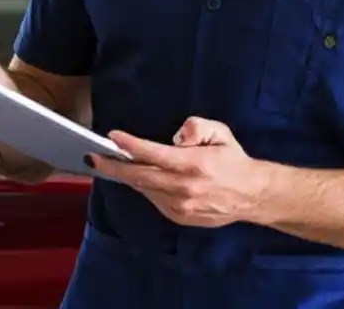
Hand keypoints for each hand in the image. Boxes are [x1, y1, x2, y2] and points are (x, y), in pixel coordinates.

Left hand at [87, 117, 270, 228]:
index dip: (131, 145)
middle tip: (92, 156)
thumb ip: (197, 127)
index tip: (113, 136)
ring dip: (125, 177)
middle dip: (112, 166)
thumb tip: (177, 137)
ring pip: (144, 189)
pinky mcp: (179, 216)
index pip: (155, 154)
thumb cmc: (232, 160)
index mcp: (194, 165)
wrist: (251, 195)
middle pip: (140, 177)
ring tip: (108, 163)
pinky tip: (137, 176)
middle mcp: (184, 188)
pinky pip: (153, 199)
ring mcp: (181, 206)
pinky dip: (143, 187)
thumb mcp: (220, 133)